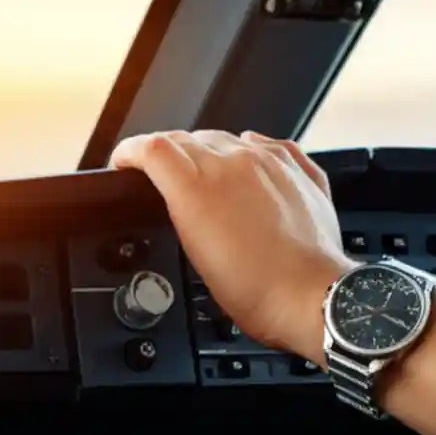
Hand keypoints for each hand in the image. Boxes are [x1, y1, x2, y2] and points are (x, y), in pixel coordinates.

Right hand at [109, 130, 356, 364]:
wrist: (310, 296)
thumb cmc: (255, 289)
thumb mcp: (195, 253)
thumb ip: (179, 208)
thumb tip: (173, 191)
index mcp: (198, 185)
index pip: (153, 146)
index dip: (131, 151)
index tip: (125, 161)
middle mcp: (232, 163)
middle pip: (185, 138)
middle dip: (166, 153)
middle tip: (162, 174)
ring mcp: (268, 162)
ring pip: (224, 138)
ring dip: (206, 152)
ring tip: (206, 176)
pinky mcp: (297, 168)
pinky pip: (264, 145)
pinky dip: (249, 153)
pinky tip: (247, 167)